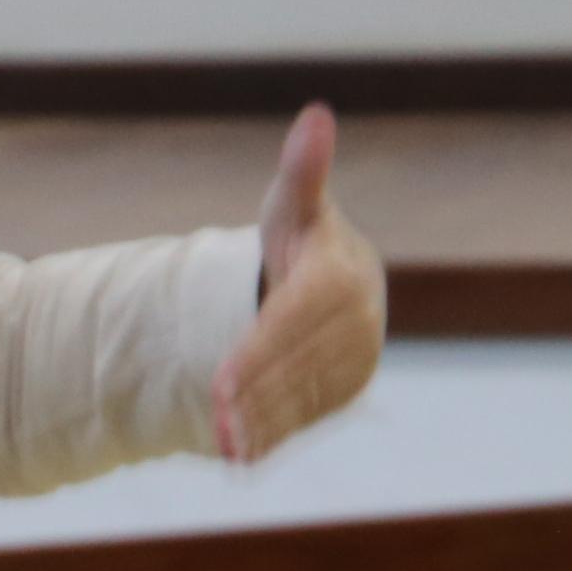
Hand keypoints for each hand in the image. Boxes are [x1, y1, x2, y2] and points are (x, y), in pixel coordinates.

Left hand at [210, 103, 383, 463]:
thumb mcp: (293, 205)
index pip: (293, 323)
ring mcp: (356, 363)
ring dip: (264, 424)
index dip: (258, 353)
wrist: (333, 282)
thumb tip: (316, 115)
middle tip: (212, 418)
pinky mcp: (346, 391)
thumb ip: (303, 170)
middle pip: (297, 366)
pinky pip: (309, 416)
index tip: (218, 381)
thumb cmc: (301, 237)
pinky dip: (276, 436)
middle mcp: (359, 325)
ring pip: (304, 397)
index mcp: (343, 279)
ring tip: (222, 444)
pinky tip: (242, 456)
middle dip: (255, 394)